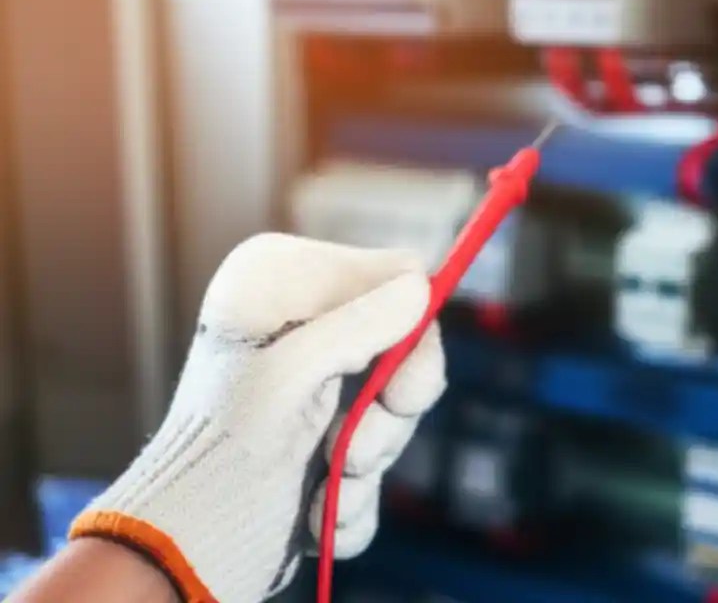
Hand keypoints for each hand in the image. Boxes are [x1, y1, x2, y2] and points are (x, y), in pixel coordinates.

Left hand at [71, 234, 445, 602]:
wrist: (187, 551)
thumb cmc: (220, 456)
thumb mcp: (290, 375)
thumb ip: (358, 325)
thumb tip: (420, 286)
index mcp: (278, 283)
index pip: (392, 276)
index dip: (410, 332)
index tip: (398, 391)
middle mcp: (299, 323)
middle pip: (405, 346)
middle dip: (388, 412)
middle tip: (357, 450)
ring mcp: (316, 384)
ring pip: (396, 408)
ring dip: (370, 458)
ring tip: (329, 485)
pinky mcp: (325, 437)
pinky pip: (376, 454)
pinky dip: (355, 494)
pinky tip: (315, 511)